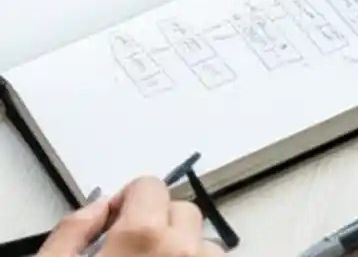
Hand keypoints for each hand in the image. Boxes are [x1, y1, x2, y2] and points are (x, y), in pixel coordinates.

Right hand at [37, 178, 223, 256]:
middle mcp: (183, 250)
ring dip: (181, 247)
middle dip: (158, 221)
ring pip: (203, 239)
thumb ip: (75, 228)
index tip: (116, 220)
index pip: (150, 185)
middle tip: (131, 248)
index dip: (128, 201)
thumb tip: (99, 208)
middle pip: (181, 209)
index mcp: (144, 237)